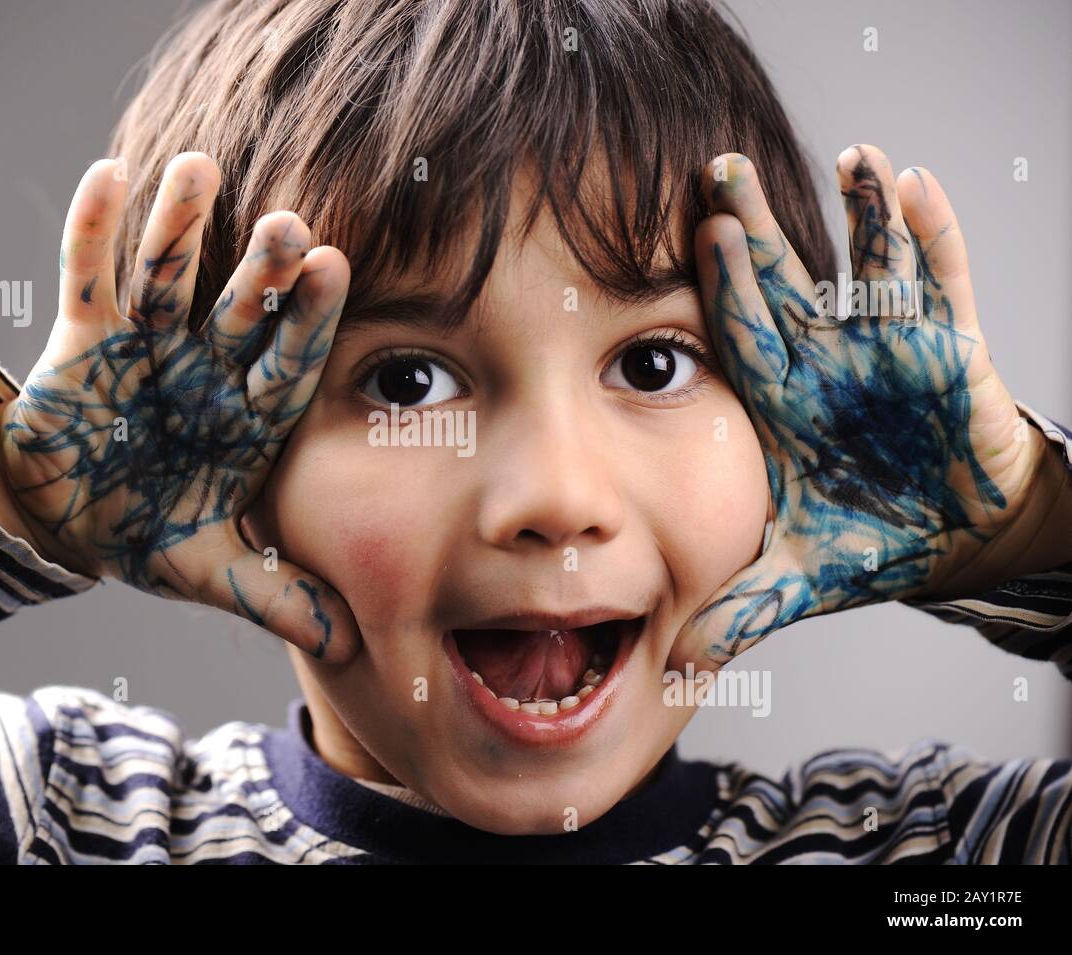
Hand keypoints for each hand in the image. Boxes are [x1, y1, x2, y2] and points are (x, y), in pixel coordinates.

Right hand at [0, 153, 359, 662]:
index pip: (285, 367)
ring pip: (166, 279)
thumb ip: (272, 594)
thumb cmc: (142, 531)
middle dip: (258, 273)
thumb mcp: (204, 567)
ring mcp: (145, 348)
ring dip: (178, 227)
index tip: (337, 273)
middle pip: (238, 314)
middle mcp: (203, 372)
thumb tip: (348, 642)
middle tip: (290, 224)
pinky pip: (86, 276)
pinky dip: (93, 231)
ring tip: (200, 166)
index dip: (307, 325)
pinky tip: (109, 174)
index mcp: (243, 419)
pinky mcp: (83, 338)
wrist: (60, 521)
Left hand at [670, 145, 1065, 669]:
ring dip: (864, 214)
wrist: (951, 537)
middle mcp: (827, 361)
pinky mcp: (954, 349)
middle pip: (788, 281)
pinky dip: (937, 239)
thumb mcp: (804, 574)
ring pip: (873, 268)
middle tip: (723, 169)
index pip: (742, 334)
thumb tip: (679, 663)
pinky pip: (948, 284)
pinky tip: (919, 187)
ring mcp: (889, 348)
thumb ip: (745, 606)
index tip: (697, 234)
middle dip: (761, 228)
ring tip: (854, 153)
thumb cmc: (869, 538)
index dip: (724, 288)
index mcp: (781, 401)